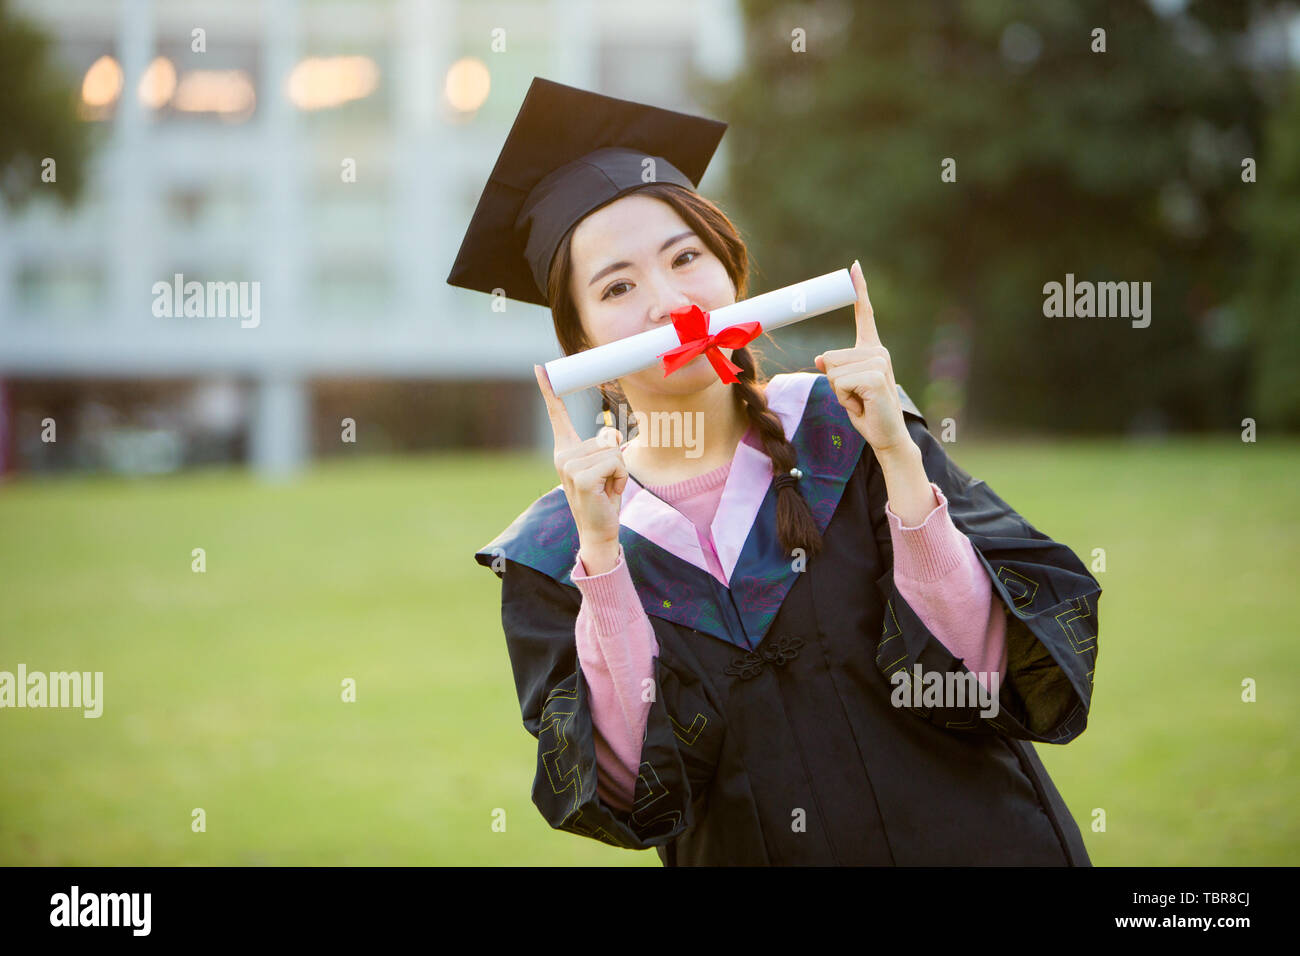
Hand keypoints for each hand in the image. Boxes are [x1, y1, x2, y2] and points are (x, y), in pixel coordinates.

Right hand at [535, 364, 627, 558]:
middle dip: (617, 459)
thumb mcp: (605, 466)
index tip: (541, 368)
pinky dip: (620, 478)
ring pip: (614, 450)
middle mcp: (562, 455)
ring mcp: (569, 466)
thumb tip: (616, 435)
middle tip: (606, 481)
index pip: (557, 415)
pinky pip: (615, 463)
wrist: (598, 529)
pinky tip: (608, 493)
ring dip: (620, 471)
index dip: (549, 390)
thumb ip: (606, 447)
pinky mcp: (581, 477)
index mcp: (565, 450)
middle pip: (607, 436)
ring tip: (607, 487)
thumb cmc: (603, 496)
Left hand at [814, 260, 914, 461]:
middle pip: (829, 356)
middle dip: (835, 382)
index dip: (859, 290)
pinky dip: (845, 399)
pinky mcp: (876, 376)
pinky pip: (839, 382)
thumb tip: (821, 359)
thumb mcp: (844, 387)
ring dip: (840, 392)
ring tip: (860, 401)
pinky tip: (863, 404)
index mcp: (872, 349)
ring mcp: (879, 361)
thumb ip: (834, 369)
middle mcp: (878, 350)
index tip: (854, 267)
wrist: (887, 435)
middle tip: (856, 396)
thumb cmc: (866, 411)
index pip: (863, 314)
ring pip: (832, 370)